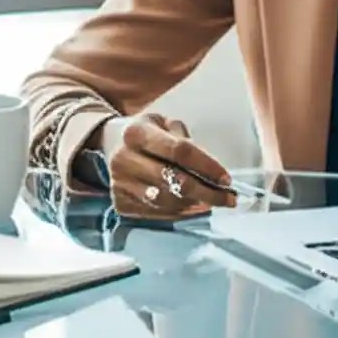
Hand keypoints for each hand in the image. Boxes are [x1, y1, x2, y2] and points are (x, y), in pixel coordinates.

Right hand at [94, 114, 235, 218]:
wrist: (110, 145)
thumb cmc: (145, 135)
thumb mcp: (163, 124)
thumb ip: (186, 141)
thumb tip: (210, 172)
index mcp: (136, 133)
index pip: (179, 151)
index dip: (207, 166)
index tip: (226, 178)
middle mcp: (124, 159)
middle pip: (175, 180)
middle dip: (207, 192)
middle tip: (228, 198)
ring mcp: (119, 184)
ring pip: (167, 200)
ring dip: (194, 205)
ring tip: (210, 202)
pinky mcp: (120, 202)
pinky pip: (157, 213)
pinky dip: (178, 212)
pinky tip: (191, 207)